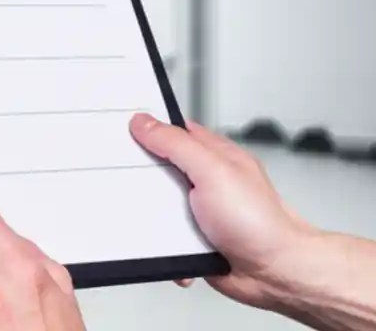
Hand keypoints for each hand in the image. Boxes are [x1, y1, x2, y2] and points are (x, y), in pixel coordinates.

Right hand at [128, 113, 316, 308]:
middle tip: (135, 183)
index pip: (173, 131)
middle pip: (159, 169)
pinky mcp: (193, 239)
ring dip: (153, 216)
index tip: (122, 132)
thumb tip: (145, 123)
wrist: (276, 274)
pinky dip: (162, 244)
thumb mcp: (213, 171)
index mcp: (214, 156)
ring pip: (157, 205)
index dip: (147, 129)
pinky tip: (171, 246)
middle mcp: (206, 181)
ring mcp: (200, 211)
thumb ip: (176, 145)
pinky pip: (163, 237)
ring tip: (161, 220)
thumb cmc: (261, 223)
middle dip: (144, 178)